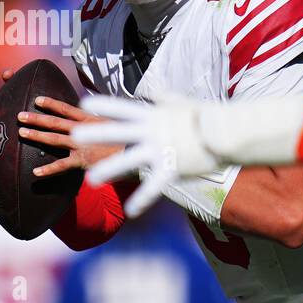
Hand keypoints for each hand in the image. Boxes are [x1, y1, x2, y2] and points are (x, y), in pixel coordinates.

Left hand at [0, 70, 120, 177]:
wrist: (135, 152)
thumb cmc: (128, 137)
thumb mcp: (116, 122)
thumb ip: (103, 119)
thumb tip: (98, 116)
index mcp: (90, 120)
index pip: (67, 108)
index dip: (51, 103)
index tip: (37, 99)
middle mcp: (83, 130)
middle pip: (55, 122)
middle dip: (37, 118)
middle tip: (20, 115)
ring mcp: (81, 145)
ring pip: (54, 139)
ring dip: (37, 135)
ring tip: (21, 133)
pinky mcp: (83, 161)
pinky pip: (62, 165)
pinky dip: (48, 169)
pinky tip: (35, 172)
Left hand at [72, 93, 221, 217]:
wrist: (227, 132)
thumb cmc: (207, 116)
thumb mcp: (183, 102)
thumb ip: (165, 98)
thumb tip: (156, 91)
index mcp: (154, 115)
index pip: (123, 108)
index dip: (104, 105)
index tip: (84, 103)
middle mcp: (153, 131)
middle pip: (118, 131)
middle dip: (96, 133)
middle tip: (75, 136)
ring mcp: (161, 150)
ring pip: (129, 161)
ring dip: (109, 171)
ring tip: (91, 180)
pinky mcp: (172, 168)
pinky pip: (153, 187)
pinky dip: (142, 200)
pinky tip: (130, 211)